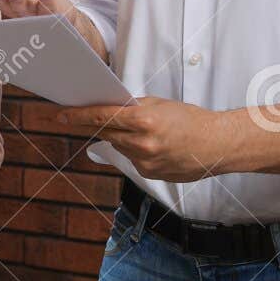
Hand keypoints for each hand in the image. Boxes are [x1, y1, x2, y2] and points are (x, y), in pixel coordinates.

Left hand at [56, 96, 228, 182]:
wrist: (217, 145)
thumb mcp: (159, 105)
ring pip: (118, 147)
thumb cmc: (191, 120)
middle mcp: (141, 144)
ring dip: (119, 137)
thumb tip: (108, 109)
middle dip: (95, 125)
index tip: (61, 114)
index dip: (78, 116)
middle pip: (105, 133)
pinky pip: (131, 159)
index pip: (101, 117)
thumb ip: (132, 109)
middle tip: (81, 117)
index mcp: (143, 121)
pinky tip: (151, 145)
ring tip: (137, 129)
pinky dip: (134, 150)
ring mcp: (144, 162)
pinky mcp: (149, 175)